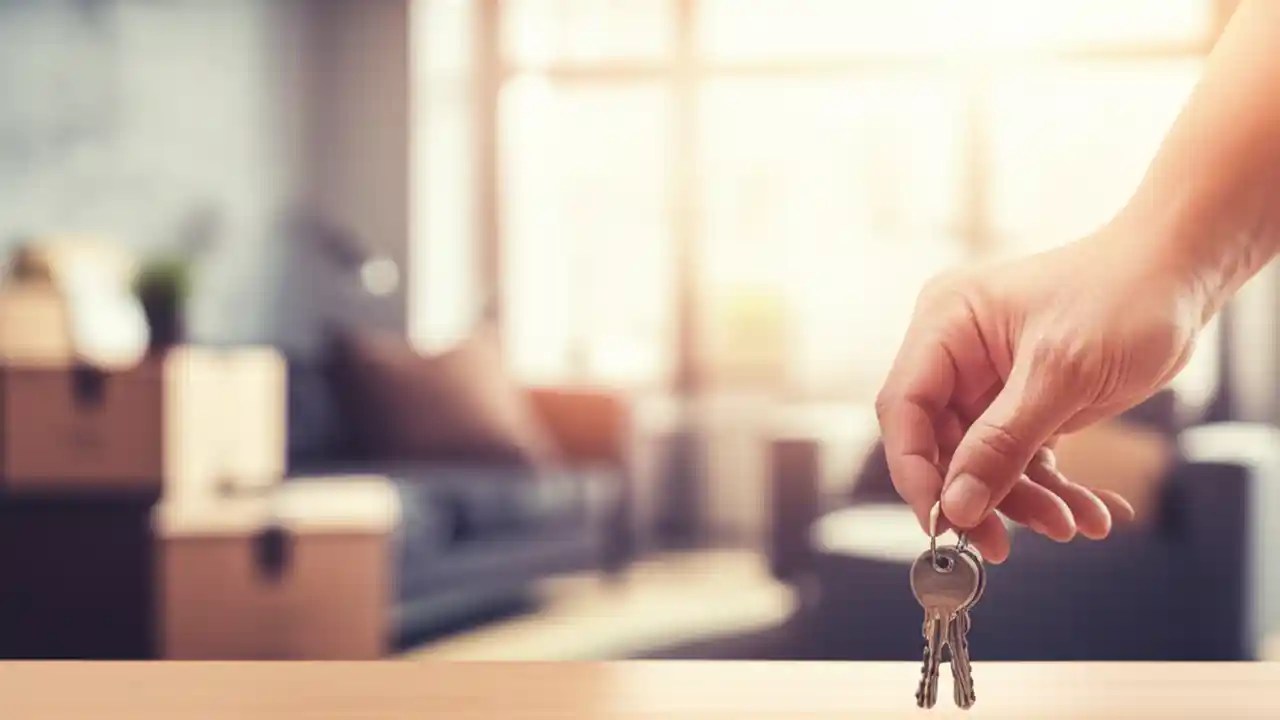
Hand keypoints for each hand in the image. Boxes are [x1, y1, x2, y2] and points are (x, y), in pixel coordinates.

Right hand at [875, 223, 1207, 561]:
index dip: (914, 470)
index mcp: (945, 324)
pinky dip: (1052, 489)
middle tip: (999, 547)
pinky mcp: (1021, 402)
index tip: (941, 522)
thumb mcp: (1061, 373)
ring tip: (1071, 524)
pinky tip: (1090, 512)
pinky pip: (1021, 458)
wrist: (1182, 275)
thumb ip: (1003, 443)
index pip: (904, 407)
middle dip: (978, 495)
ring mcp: (987, 380)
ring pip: (983, 461)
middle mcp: (956, 353)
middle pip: (940, 443)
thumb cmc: (1123, 296)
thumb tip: (958, 508)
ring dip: (1024, 499)